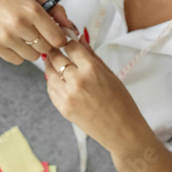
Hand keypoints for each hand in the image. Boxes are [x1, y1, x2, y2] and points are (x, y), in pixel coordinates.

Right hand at [0, 0, 73, 63]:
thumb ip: (56, 10)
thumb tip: (70, 27)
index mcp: (32, 10)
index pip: (57, 38)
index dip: (60, 38)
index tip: (57, 35)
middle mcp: (19, 24)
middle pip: (46, 48)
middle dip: (46, 42)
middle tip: (38, 32)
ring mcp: (6, 37)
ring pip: (33, 56)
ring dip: (33, 48)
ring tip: (24, 35)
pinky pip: (18, 60)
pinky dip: (19, 53)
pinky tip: (14, 39)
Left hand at [44, 38, 149, 155]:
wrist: (122, 131)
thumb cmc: (121, 103)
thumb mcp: (110, 74)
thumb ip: (92, 56)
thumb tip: (81, 40)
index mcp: (92, 69)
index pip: (71, 46)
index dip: (68, 41)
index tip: (67, 40)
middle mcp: (77, 81)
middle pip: (56, 57)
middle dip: (55, 50)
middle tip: (56, 48)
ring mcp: (68, 96)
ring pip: (49, 73)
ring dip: (51, 65)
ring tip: (55, 63)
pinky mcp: (63, 108)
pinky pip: (50, 89)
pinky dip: (52, 82)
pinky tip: (58, 80)